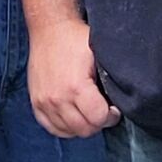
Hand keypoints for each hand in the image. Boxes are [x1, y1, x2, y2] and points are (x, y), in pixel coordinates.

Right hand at [28, 18, 118, 137]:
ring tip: (88, 111)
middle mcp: (57, 98)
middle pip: (84, 130)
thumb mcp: (99, 54)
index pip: (98, 119)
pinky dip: (65, 126)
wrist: (49, 29)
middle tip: (102, 110)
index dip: (110, 116)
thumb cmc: (76, 39)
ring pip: (69, 132)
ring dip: (82, 125)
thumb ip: (110, 79)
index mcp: (76, 87)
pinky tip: (73, 115)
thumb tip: (125, 96)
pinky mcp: (36, 103)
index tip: (113, 108)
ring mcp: (44, 103)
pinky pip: (52, 128)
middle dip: (98, 122)